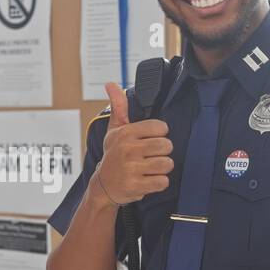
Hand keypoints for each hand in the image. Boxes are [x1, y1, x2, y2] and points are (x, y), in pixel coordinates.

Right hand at [93, 82, 172, 205]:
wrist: (103, 185)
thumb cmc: (113, 155)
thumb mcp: (115, 130)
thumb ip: (119, 106)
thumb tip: (110, 84)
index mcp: (126, 133)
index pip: (161, 127)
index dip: (160, 134)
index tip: (150, 140)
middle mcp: (128, 150)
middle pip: (166, 146)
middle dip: (162, 152)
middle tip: (151, 156)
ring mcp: (131, 169)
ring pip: (167, 164)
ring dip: (162, 168)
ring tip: (150, 168)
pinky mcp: (136, 186)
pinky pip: (163, 182)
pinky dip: (159, 183)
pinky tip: (148, 180)